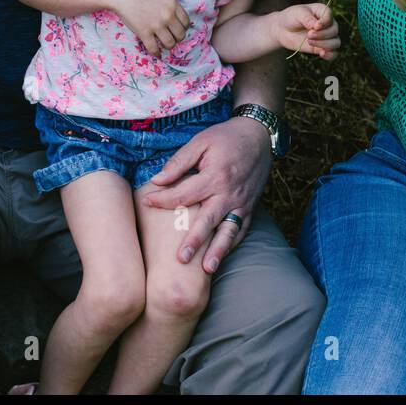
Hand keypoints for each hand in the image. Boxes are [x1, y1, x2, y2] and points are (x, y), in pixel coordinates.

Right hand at [112, 0, 189, 57]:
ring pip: (170, 44)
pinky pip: (154, 49)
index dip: (183, 28)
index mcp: (173, 4)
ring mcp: (156, 25)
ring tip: (163, 45)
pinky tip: (157, 53)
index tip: (177, 30)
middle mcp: (168, 15)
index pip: (186, 22)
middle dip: (176, 38)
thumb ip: (170, 6)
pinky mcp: (144, 33)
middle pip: (180, 35)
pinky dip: (156, 53)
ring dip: (168, 46)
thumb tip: (176, 21)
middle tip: (170, 38)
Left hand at [141, 115, 270, 273]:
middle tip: (181, 259)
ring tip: (208, 268)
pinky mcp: (250, 207)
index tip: (146, 202)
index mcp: (215, 176)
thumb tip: (158, 180)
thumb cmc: (226, 137)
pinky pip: (241, 229)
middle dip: (194, 241)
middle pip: (207, 220)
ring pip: (228, 231)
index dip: (163, 200)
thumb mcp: (201, 142)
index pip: (184, 194)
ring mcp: (242, 203)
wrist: (259, 136)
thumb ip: (179, 162)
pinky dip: (232, 244)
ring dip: (218, 251)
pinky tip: (222, 257)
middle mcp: (229, 193)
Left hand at [276, 3, 339, 59]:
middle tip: (308, 35)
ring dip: (325, 44)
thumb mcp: (298, 13)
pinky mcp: (322, 47)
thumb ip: (308, 18)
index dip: (324, 23)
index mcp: (323, 11)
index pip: (330, 17)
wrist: (283, 29)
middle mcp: (328, 24)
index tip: (315, 26)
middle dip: (322, 34)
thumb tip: (317, 26)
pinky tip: (322, 54)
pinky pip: (333, 54)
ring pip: (336, 42)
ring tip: (310, 42)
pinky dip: (330, 55)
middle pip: (334, 30)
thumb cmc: (291, 17)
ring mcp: (326, 36)